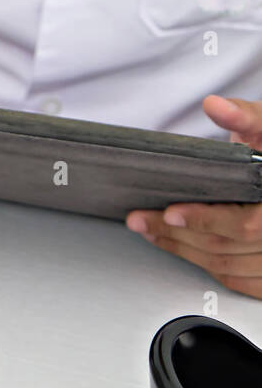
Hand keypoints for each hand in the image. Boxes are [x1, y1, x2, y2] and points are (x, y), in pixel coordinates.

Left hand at [126, 94, 261, 297]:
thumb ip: (245, 118)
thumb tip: (215, 106)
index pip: (248, 224)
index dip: (207, 220)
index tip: (170, 212)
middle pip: (228, 248)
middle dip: (177, 235)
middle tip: (139, 220)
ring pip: (229, 268)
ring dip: (184, 251)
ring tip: (150, 231)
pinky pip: (241, 281)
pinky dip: (207, 267)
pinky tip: (181, 248)